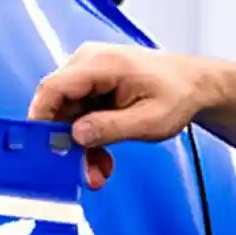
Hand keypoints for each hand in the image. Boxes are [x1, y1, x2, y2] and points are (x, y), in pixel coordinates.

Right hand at [28, 43, 229, 190]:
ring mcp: (89, 73)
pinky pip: (77, 115)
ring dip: (78, 146)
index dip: (41, 119)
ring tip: (98, 170)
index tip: (43, 149)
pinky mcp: (92, 86)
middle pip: (57, 105)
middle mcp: (89, 63)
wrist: (194, 85)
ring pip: (66, 115)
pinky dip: (87, 138)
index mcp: (102, 64)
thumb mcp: (149, 120)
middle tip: (83, 171)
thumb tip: (76, 135)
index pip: (53, 88)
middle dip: (66, 143)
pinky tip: (101, 157)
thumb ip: (111, 127)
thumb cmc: (178, 94)